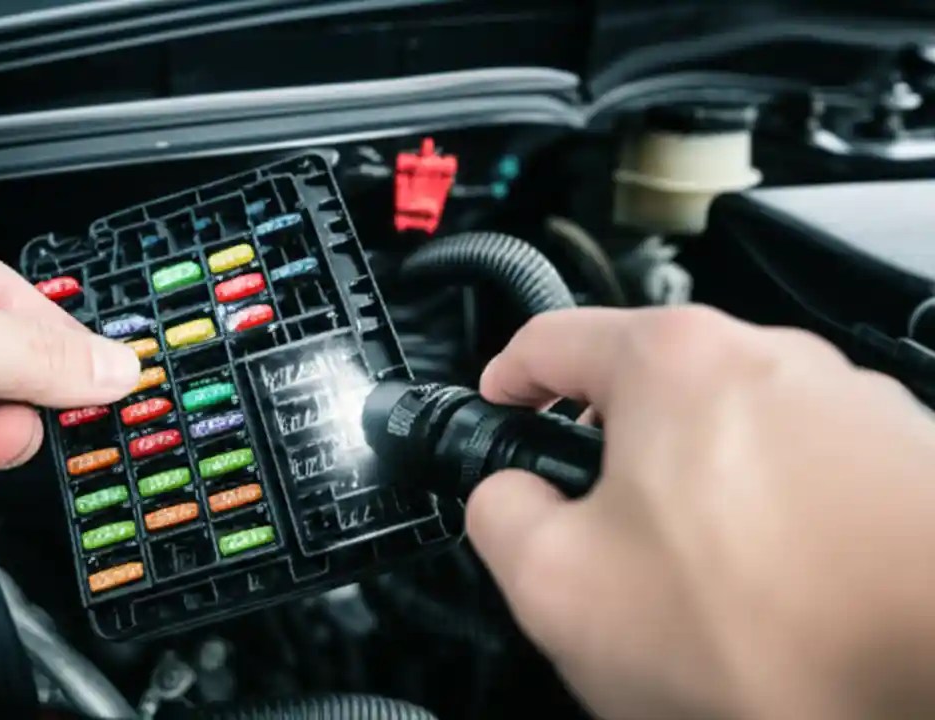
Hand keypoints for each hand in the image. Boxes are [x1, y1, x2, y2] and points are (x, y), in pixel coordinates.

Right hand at [469, 306, 934, 718]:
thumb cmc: (779, 632)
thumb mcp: (559, 586)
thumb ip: (500, 516)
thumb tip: (508, 496)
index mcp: (676, 363)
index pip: (550, 338)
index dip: (507, 382)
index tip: (505, 410)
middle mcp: (770, 361)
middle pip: (645, 393)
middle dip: (609, 462)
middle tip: (600, 544)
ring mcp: (848, 406)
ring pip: (726, 438)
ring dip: (694, 497)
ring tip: (700, 590)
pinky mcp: (901, 463)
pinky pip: (798, 477)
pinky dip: (766, 524)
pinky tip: (771, 597)